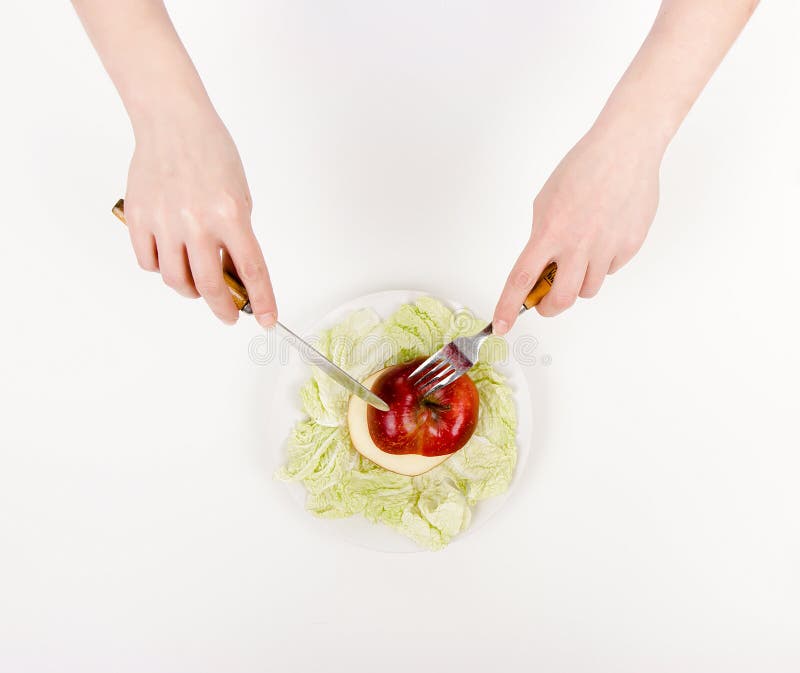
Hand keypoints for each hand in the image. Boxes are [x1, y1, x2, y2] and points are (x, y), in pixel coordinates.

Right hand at [124, 109, 276, 326]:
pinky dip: (162, 269)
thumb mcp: (240, 195)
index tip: (267, 320)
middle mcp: (197, 221)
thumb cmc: (212, 153)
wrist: (173, 122)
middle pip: (210, 286)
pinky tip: (171, 261)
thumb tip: (236, 274)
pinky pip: (149, 262)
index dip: (262, 301)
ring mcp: (165, 221)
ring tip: (198, 285)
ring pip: (176, 280)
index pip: (252, 270)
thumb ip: (238, 235)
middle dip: (223, 308)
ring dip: (191, 291)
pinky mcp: (138, 218)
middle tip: (229, 315)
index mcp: (230, 214)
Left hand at [492, 123, 661, 332]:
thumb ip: (541, 238)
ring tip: (579, 257)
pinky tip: (603, 238)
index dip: (509, 307)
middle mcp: (578, 244)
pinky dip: (602, 264)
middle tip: (544, 303)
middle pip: (560, 300)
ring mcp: (607, 248)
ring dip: (577, 285)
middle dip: (548, 308)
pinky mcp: (629, 247)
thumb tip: (540, 269)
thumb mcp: (545, 202)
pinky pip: (611, 271)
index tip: (502, 326)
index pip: (522, 279)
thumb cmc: (582, 170)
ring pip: (587, 290)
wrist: (625, 150)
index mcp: (550, 231)